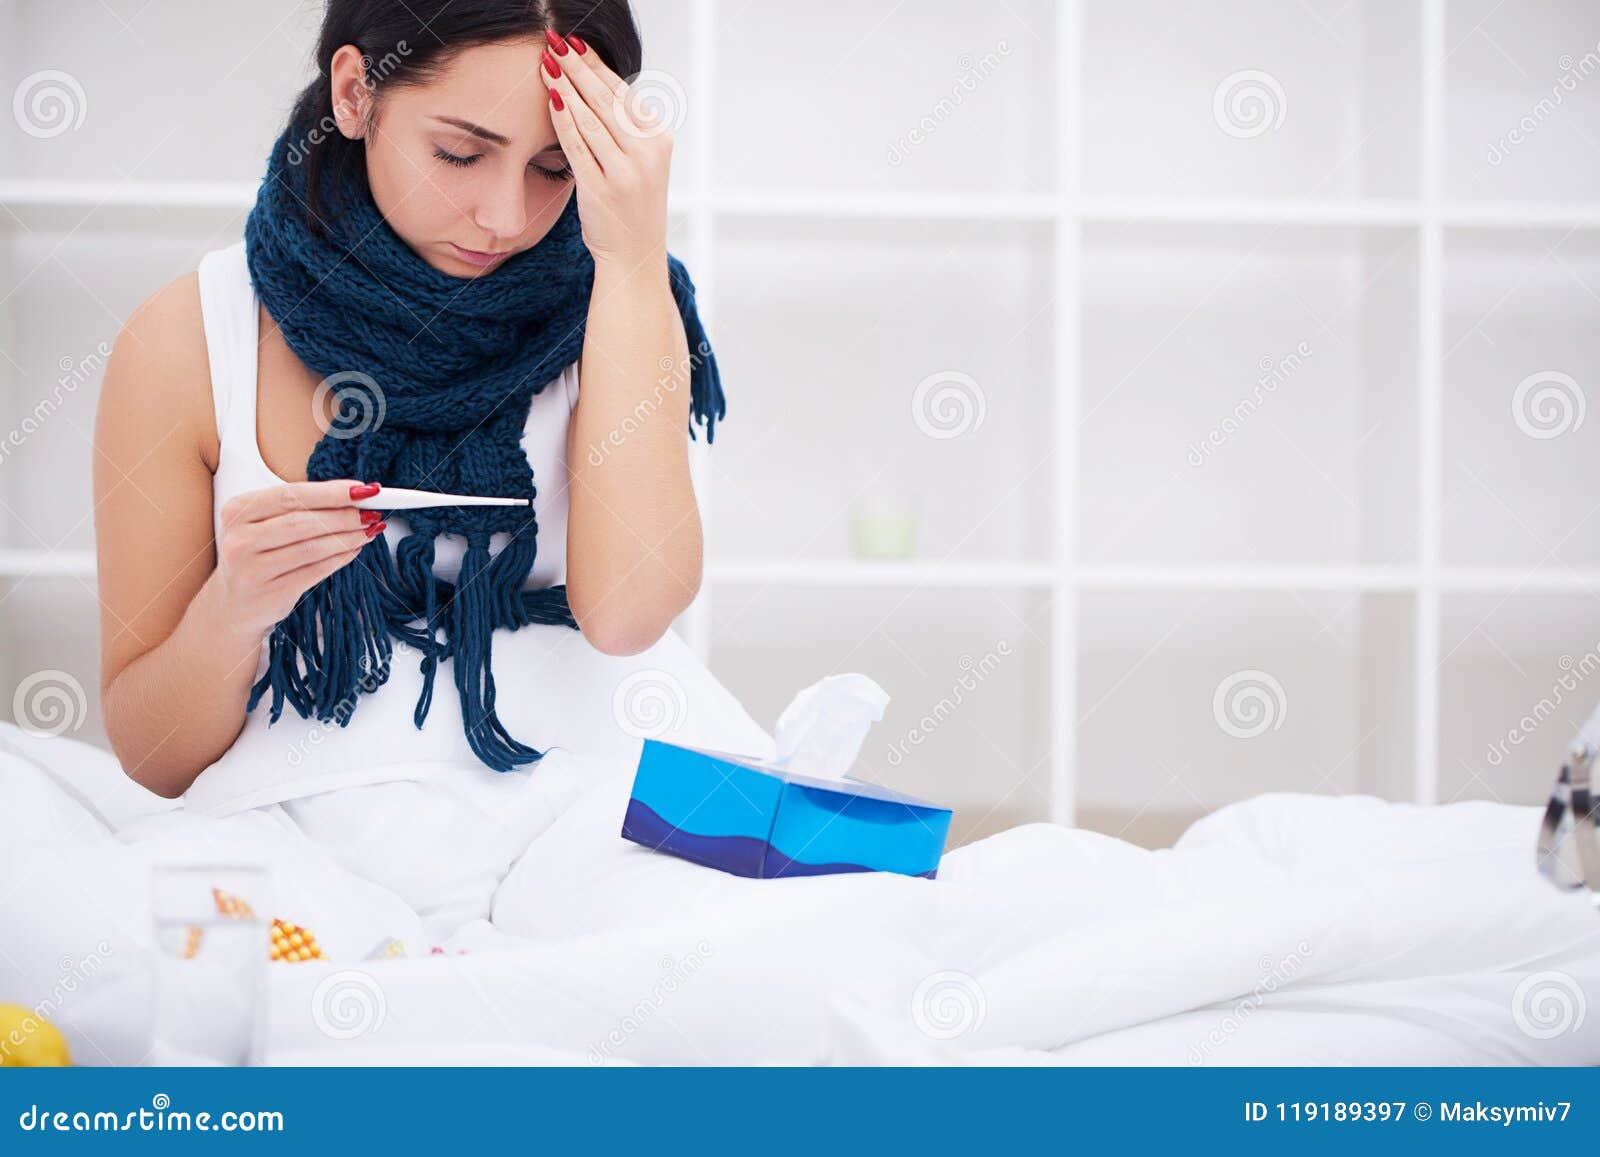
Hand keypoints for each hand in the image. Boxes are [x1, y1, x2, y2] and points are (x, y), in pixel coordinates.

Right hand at [212, 480, 386, 638]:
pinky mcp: (271, 593)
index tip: (362, 489)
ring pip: (312, 547)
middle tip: (372, 511)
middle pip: (303, 521)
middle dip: (344, 515)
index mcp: (238, 510)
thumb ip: (301, 508)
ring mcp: (252, 569)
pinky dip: (342, 557)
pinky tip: (355, 548)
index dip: (331, 492)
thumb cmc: (258, 554)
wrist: (233, 603)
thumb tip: (355, 494)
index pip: (291, 495)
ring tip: (369, 529)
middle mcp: (240, 538)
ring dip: (348, 537)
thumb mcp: (264, 524)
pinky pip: (316, 571)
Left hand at [539, 32, 672, 270]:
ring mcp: (627, 171)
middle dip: (578, 67)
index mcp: (658, 140)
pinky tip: (550, 99)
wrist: (635, 257)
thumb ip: (623, 130)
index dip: (596, 65)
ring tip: (547, 63)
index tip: (575, 44)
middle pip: (606, 99)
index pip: (623, 92)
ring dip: (566, 86)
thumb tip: (592, 87)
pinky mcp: (604, 189)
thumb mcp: (639, 164)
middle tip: (555, 41)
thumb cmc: (630, 209)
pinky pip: (578, 145)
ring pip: (592, 117)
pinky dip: (562, 119)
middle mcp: (648, 153)